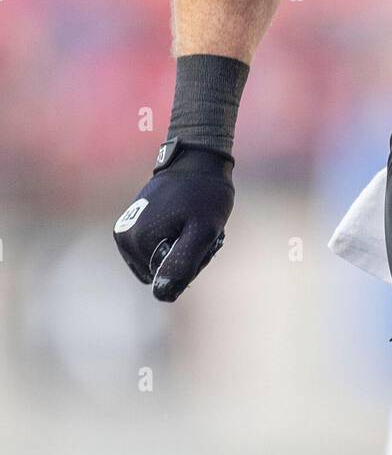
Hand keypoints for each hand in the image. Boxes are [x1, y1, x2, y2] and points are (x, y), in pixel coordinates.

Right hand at [113, 140, 234, 301]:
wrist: (197, 159)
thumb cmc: (204, 194)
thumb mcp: (203, 231)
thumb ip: (182, 263)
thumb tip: (161, 295)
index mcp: (137, 242)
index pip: (167, 280)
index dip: (190, 263)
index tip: (201, 237)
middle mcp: (124, 239)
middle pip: (160, 272)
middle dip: (184, 256)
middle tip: (198, 228)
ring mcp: (126, 232)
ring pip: (159, 262)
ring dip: (181, 248)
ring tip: (192, 223)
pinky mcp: (132, 226)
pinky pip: (155, 249)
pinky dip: (174, 239)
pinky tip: (184, 219)